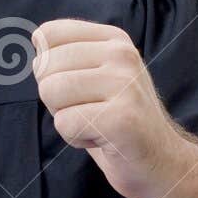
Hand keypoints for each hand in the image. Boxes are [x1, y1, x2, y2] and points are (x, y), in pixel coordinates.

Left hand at [31, 18, 194, 197]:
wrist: (162, 163)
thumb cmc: (118, 121)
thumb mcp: (96, 76)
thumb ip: (68, 56)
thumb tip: (35, 39)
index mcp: (114, 40)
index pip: (48, 34)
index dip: (48, 68)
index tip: (78, 87)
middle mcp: (122, 54)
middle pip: (44, 67)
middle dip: (56, 98)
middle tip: (90, 112)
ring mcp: (125, 84)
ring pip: (51, 92)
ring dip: (65, 118)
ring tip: (96, 124)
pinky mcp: (122, 118)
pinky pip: (64, 123)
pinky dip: (75, 138)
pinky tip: (103, 139)